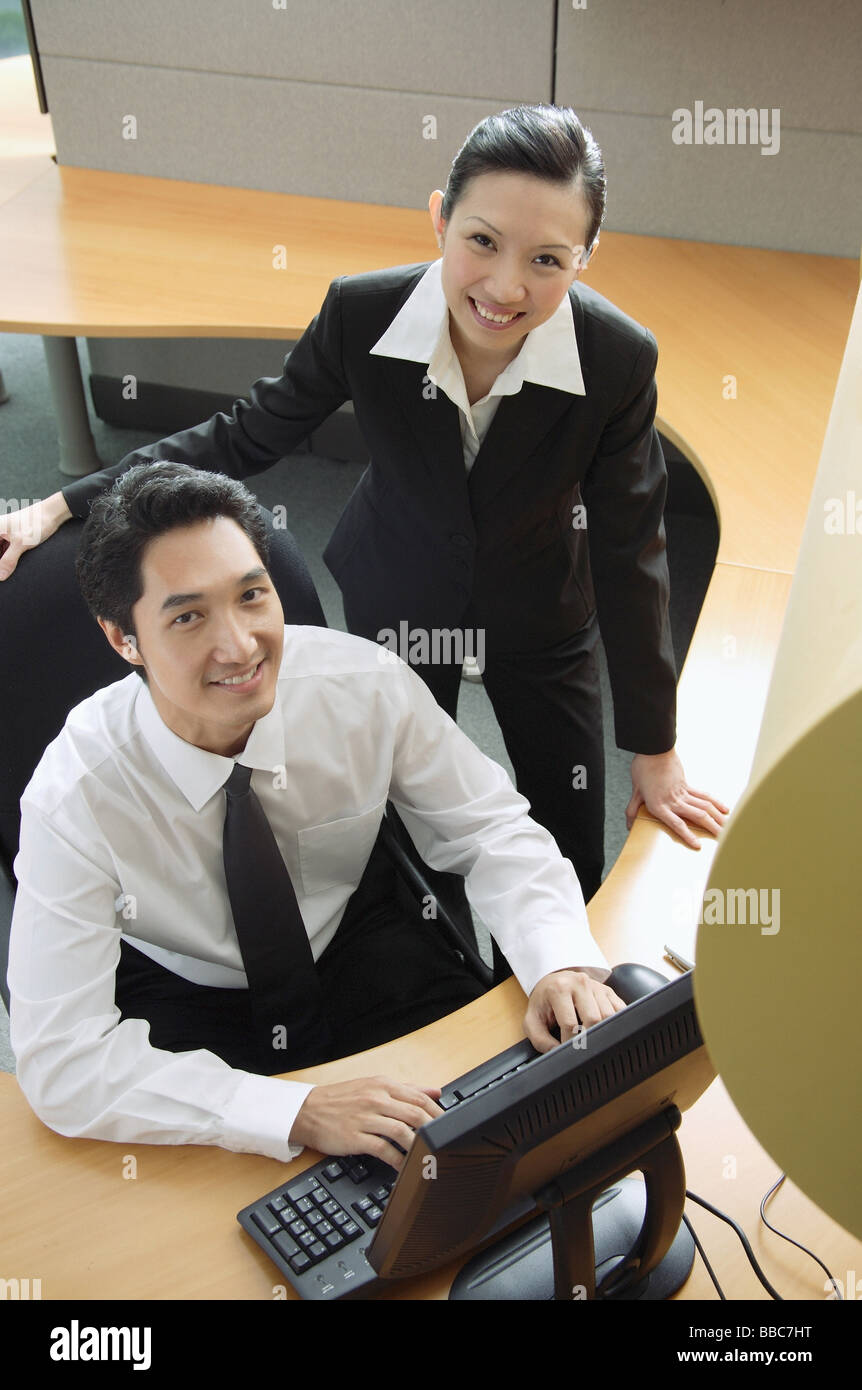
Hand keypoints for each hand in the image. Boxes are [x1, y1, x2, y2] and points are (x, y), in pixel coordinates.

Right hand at [0, 491, 71, 579]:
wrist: (51, 512)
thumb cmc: (35, 523)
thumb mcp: (21, 544)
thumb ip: (9, 560)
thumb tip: (0, 577)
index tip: (1, 576)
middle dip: (1, 563)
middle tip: (4, 576)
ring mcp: (4, 533)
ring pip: (0, 551)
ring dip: (2, 562)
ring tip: (6, 573)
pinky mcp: (11, 536)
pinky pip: (4, 549)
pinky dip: (6, 558)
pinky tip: (9, 567)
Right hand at [289, 1075, 442, 1169]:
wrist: (307, 1111)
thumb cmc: (341, 1100)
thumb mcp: (374, 1086)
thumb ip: (407, 1089)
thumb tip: (435, 1091)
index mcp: (383, 1085)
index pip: (420, 1098)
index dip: (439, 1113)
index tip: (450, 1126)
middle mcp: (376, 1099)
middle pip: (415, 1114)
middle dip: (434, 1131)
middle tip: (444, 1144)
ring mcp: (365, 1118)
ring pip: (402, 1131)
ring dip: (418, 1146)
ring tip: (427, 1156)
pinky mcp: (355, 1137)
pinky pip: (383, 1149)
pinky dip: (397, 1160)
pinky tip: (404, 1167)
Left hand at [524, 968, 625, 1052]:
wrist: (554, 981)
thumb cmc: (544, 1002)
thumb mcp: (532, 1020)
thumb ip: (540, 1040)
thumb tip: (557, 1054)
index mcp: (559, 989)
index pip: (570, 1023)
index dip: (569, 1043)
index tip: (567, 1052)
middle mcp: (580, 983)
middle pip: (594, 1019)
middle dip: (588, 1038)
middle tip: (581, 1047)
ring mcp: (596, 986)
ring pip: (609, 1016)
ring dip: (602, 1032)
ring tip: (590, 1038)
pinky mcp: (608, 991)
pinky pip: (620, 1010)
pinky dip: (615, 1023)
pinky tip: (603, 1029)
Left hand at [627, 749, 728, 848]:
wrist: (654, 749)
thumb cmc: (643, 768)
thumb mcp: (635, 790)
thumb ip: (633, 809)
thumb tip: (629, 825)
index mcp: (659, 805)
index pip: (676, 824)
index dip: (687, 835)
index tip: (698, 845)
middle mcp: (674, 800)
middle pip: (698, 816)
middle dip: (712, 828)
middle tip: (723, 839)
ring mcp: (683, 792)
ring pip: (704, 806)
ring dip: (717, 817)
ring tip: (728, 828)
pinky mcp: (688, 785)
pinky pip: (704, 796)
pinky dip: (715, 803)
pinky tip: (725, 810)